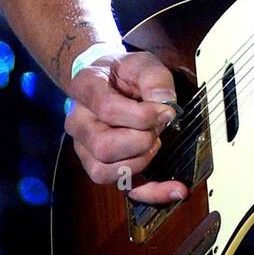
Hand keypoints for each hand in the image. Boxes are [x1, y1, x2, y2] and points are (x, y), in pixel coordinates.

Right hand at [65, 50, 189, 205]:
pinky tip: (174, 189)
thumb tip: (164, 103)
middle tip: (159, 127)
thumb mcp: (141, 62)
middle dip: (140, 140)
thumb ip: (154, 77)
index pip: (107, 109)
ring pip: (103, 172)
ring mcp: (85, 148)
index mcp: (85, 89)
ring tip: (155, 143)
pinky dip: (150, 192)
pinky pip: (121, 189)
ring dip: (139, 162)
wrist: (107, 79)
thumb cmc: (123, 71)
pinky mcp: (101, 165)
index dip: (141, 115)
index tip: (166, 112)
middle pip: (103, 146)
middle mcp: (78, 122)